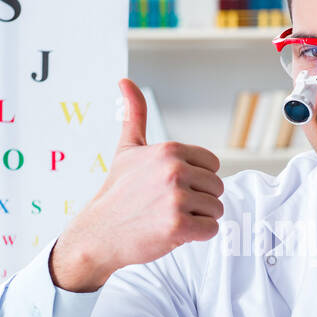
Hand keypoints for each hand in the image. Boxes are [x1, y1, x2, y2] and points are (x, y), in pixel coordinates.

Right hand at [49, 78, 223, 291]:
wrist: (99, 233)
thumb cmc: (117, 192)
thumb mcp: (127, 149)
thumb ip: (134, 114)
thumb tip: (125, 81)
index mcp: (170, 150)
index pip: (213, 165)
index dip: (196, 179)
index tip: (171, 187)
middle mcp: (174, 170)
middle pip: (217, 187)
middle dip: (198, 200)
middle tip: (168, 206)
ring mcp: (177, 198)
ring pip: (216, 209)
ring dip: (198, 218)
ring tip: (169, 217)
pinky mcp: (179, 225)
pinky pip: (211, 229)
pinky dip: (196, 235)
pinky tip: (172, 231)